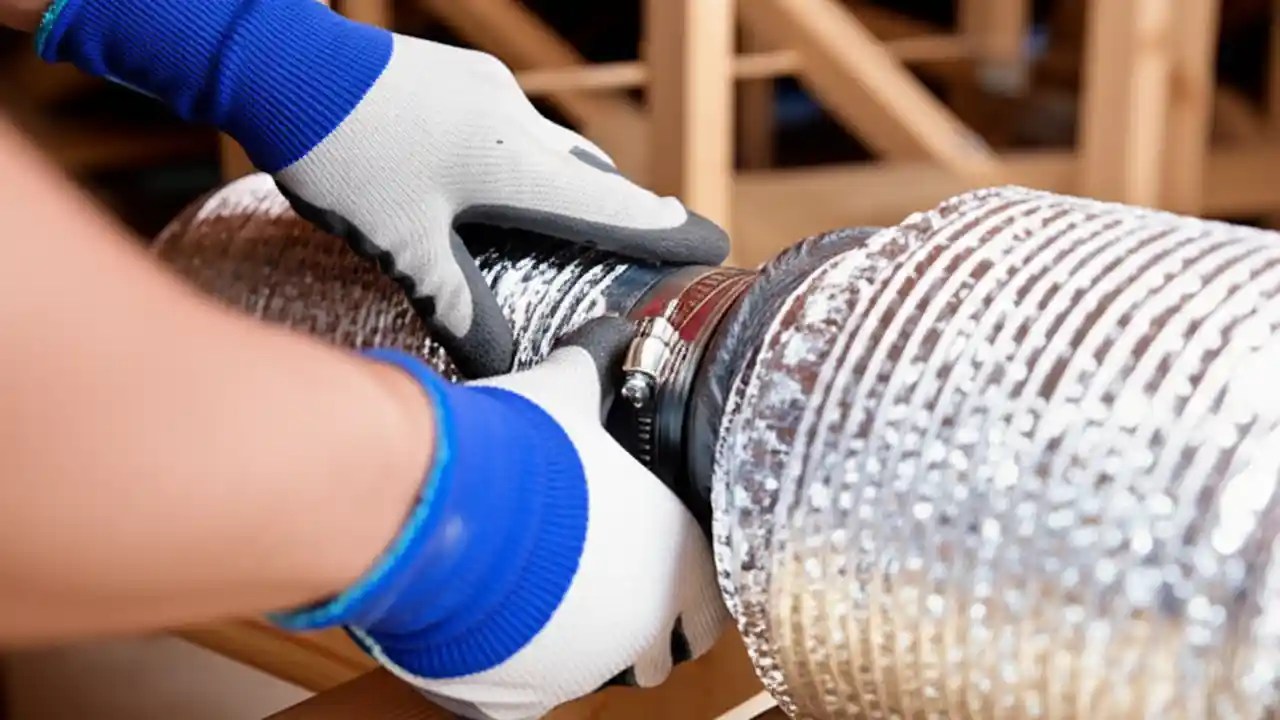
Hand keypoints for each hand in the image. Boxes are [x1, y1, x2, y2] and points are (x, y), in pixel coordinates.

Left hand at [35, 0, 729, 376]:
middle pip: (592, 174)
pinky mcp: (459, 80)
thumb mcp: (404, 247)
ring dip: (570, 186)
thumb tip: (498, 364)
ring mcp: (488, 93)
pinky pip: (515, 130)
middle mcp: (517, 122)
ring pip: (552, 149)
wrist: (284, 64)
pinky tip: (493, 189)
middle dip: (622, 211)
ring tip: (568, 227)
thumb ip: (457, 304)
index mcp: (517, 165)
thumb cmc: (347, 160)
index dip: (667, 231)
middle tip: (645, 245)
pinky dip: (526, 166)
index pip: (614, 204)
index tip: (716, 242)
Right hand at [272, 317, 729, 719]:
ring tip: (538, 601)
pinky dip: (510, 670)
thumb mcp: (567, 393)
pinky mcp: (515, 699)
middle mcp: (642, 629)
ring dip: (576, 646)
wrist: (440, 511)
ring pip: (592, 675)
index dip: (687, 594)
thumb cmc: (518, 453)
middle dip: (635, 628)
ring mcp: (579, 671)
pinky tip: (490, 628)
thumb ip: (597, 367)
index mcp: (675, 562)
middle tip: (594, 585)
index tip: (659, 578)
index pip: (708, 606)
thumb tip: (612, 334)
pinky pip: (522, 696)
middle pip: (658, 652)